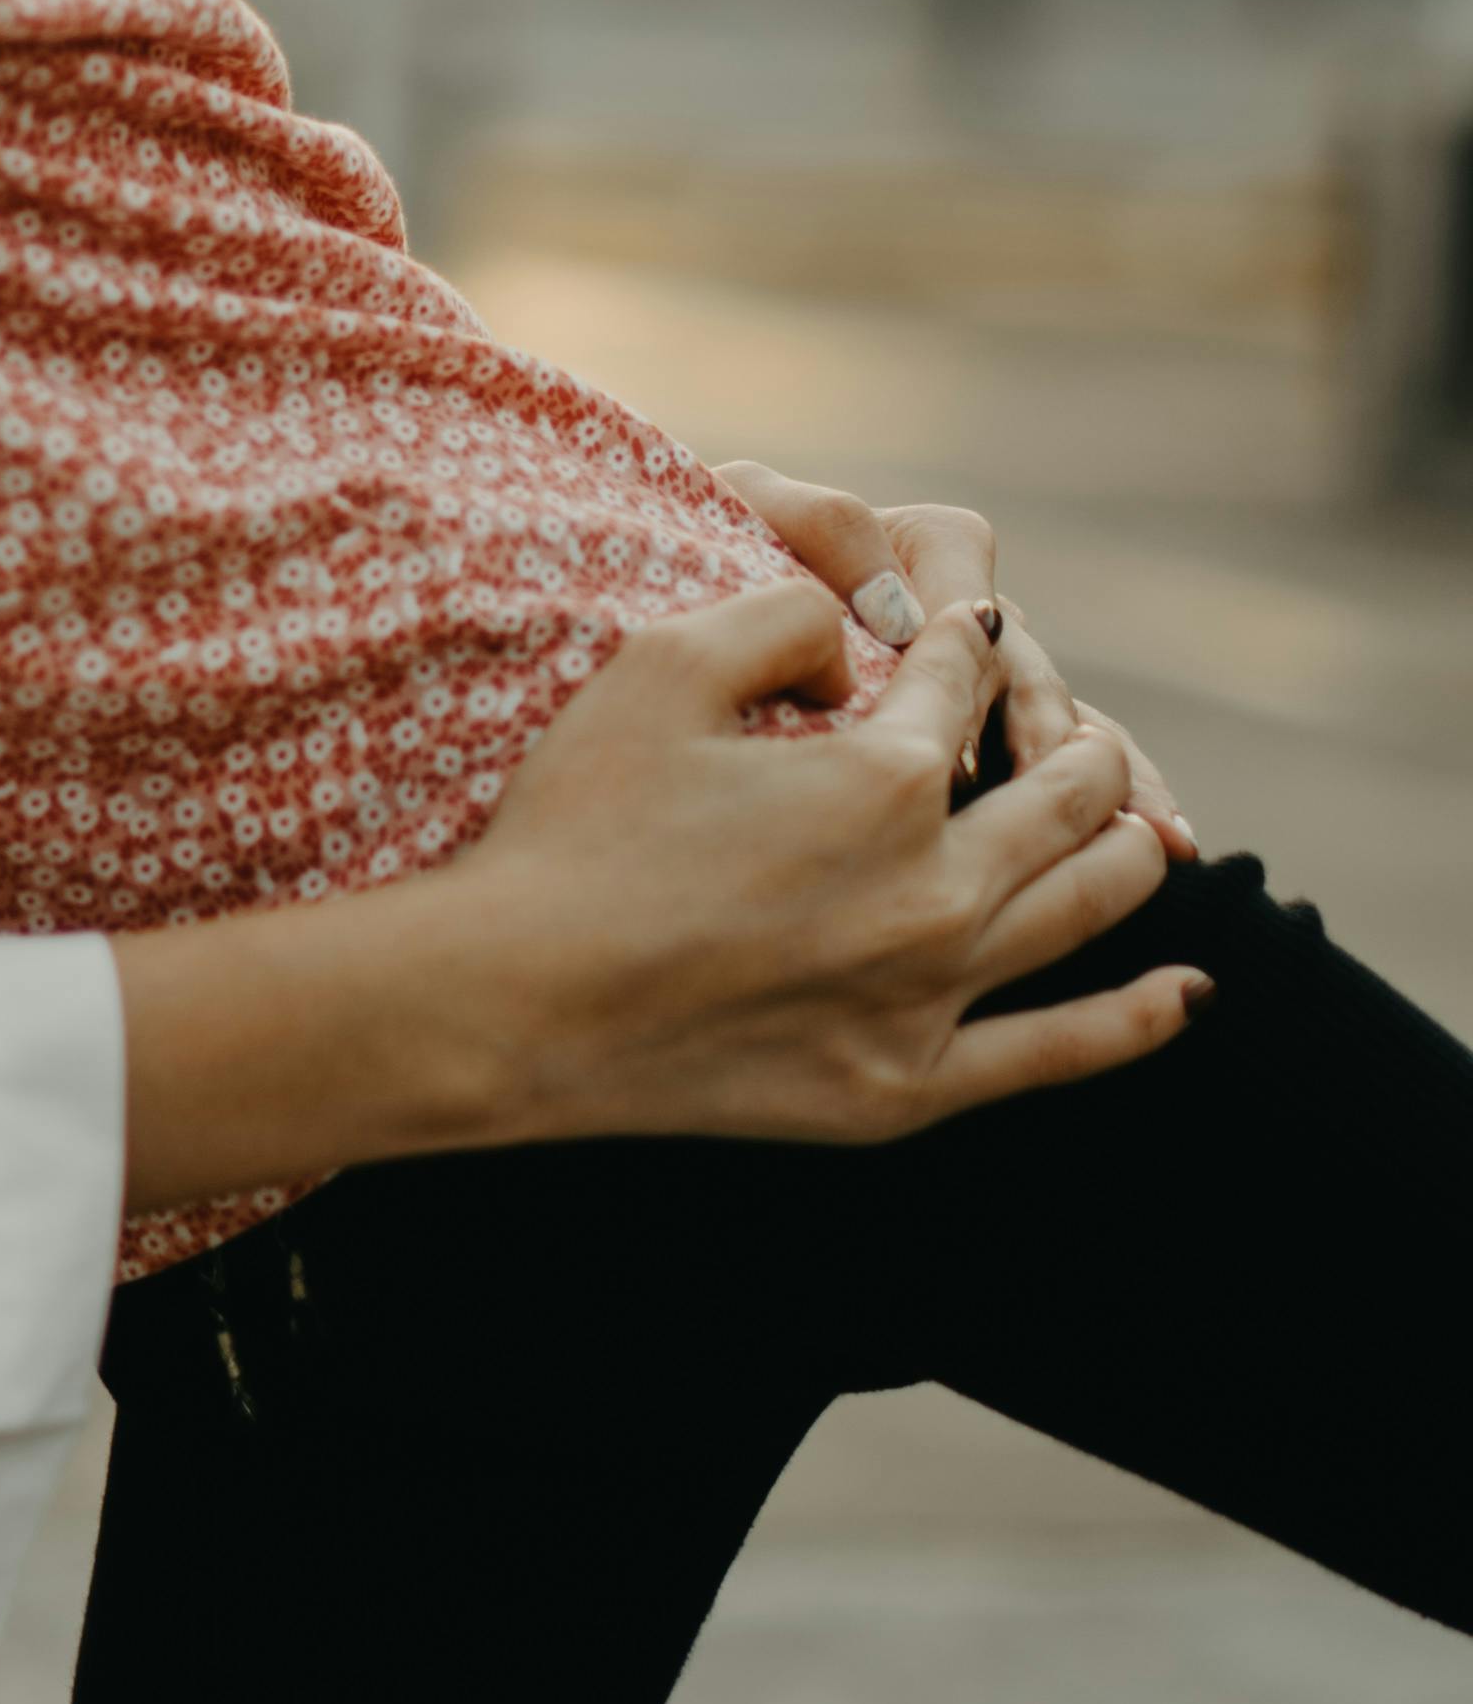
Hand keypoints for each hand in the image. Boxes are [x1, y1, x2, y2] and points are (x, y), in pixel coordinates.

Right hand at [441, 583, 1198, 1154]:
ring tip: (1139, 821)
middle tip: (1063, 721)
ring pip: (1084, 907)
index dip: (966, 640)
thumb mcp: (659, 663)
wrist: (514, 1001)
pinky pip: (1061, 1054)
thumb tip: (855, 645)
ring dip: (1125, 848)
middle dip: (1071, 737)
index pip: (963, 684)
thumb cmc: (572, 823)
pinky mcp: (910, 1088)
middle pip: (1060, 793)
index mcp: (878, 779)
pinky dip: (1136, 1019)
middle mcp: (933, 889)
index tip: (963, 628)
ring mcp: (931, 997)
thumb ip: (783, 615)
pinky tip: (1191, 991)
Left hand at [715, 459, 1194, 853]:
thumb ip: (820, 526)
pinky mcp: (984, 768)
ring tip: (1158, 832)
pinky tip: (1162, 848)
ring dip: (1116, 776)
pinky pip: (1064, 789)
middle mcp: (966, 623)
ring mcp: (985, 698)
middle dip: (1048, 723)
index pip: (963, 577)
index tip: (947, 690)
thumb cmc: (704, 569)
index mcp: (915, 552)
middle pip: (1028, 666)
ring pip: (1070, 731)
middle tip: (1043, 773)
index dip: (965, 632)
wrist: (664, 648)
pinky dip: (1116, 813)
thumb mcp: (747, 517)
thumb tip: (903, 619)